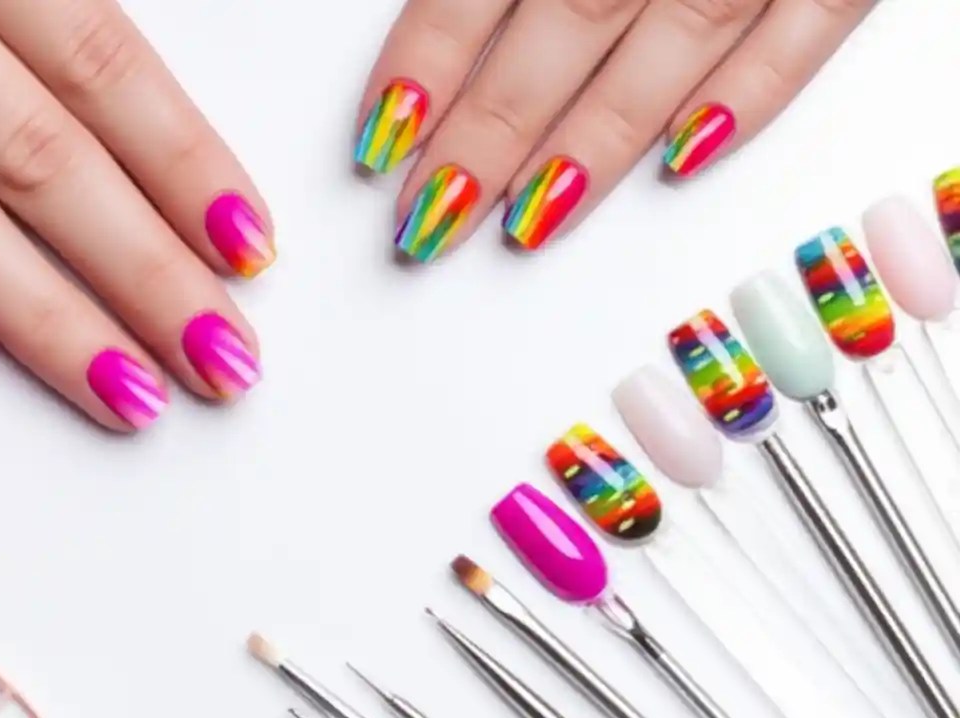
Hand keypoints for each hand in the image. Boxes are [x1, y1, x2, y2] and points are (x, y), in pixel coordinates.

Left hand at [355, 0, 873, 262]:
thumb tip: (424, 5)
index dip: (426, 63)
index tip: (381, 140)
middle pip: (565, 27)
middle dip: (491, 136)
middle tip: (433, 218)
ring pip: (672, 42)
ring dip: (596, 142)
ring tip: (528, 222)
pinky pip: (809, 25)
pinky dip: (752, 95)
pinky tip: (685, 158)